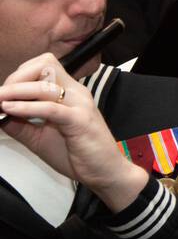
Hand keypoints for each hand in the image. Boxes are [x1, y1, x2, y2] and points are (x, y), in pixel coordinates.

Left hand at [0, 54, 147, 212]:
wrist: (106, 173)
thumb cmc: (80, 155)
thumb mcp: (40, 138)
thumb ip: (19, 124)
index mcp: (70, 93)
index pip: (43, 65)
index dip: (20, 74)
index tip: (4, 94)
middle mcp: (77, 93)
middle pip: (45, 65)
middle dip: (16, 78)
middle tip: (0, 96)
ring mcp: (80, 105)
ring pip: (45, 85)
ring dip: (16, 91)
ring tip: (0, 102)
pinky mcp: (80, 121)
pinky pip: (50, 108)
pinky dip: (27, 107)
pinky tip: (10, 110)